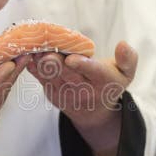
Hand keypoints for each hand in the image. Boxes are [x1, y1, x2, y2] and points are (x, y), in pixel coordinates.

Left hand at [27, 41, 137, 155]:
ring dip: (40, 64)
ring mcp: (65, 92)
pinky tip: (27, 54)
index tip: (72, 58)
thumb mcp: (126, 73)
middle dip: (56, 64)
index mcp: (104, 82)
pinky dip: (33, 66)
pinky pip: (40, 78)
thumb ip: (128, 59)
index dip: (83, 65)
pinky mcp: (50, 92)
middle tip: (45, 52)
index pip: (93, 73)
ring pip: (51, 76)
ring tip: (33, 48)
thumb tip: (123, 44)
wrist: (93, 111)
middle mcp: (84, 89)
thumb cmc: (110, 83)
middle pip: (68, 75)